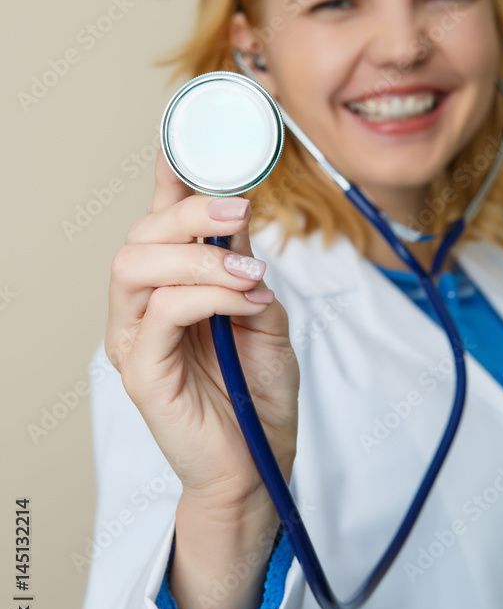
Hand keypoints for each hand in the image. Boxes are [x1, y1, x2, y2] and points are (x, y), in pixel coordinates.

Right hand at [105, 147, 298, 516]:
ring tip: (248, 270)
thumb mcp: (263, 316)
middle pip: (139, 236)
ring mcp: (134, 341)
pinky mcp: (141, 372)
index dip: (167, 181)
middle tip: (240, 210)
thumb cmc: (258, 396)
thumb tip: (238, 219)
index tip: (185, 141)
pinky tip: (244, 301)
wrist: (259, 467)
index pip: (158, 226)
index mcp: (169, 291)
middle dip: (190, 212)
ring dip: (198, 255)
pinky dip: (207, 295)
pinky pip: (161, 313)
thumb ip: (244, 269)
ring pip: (137, 265)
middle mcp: (142, 310)